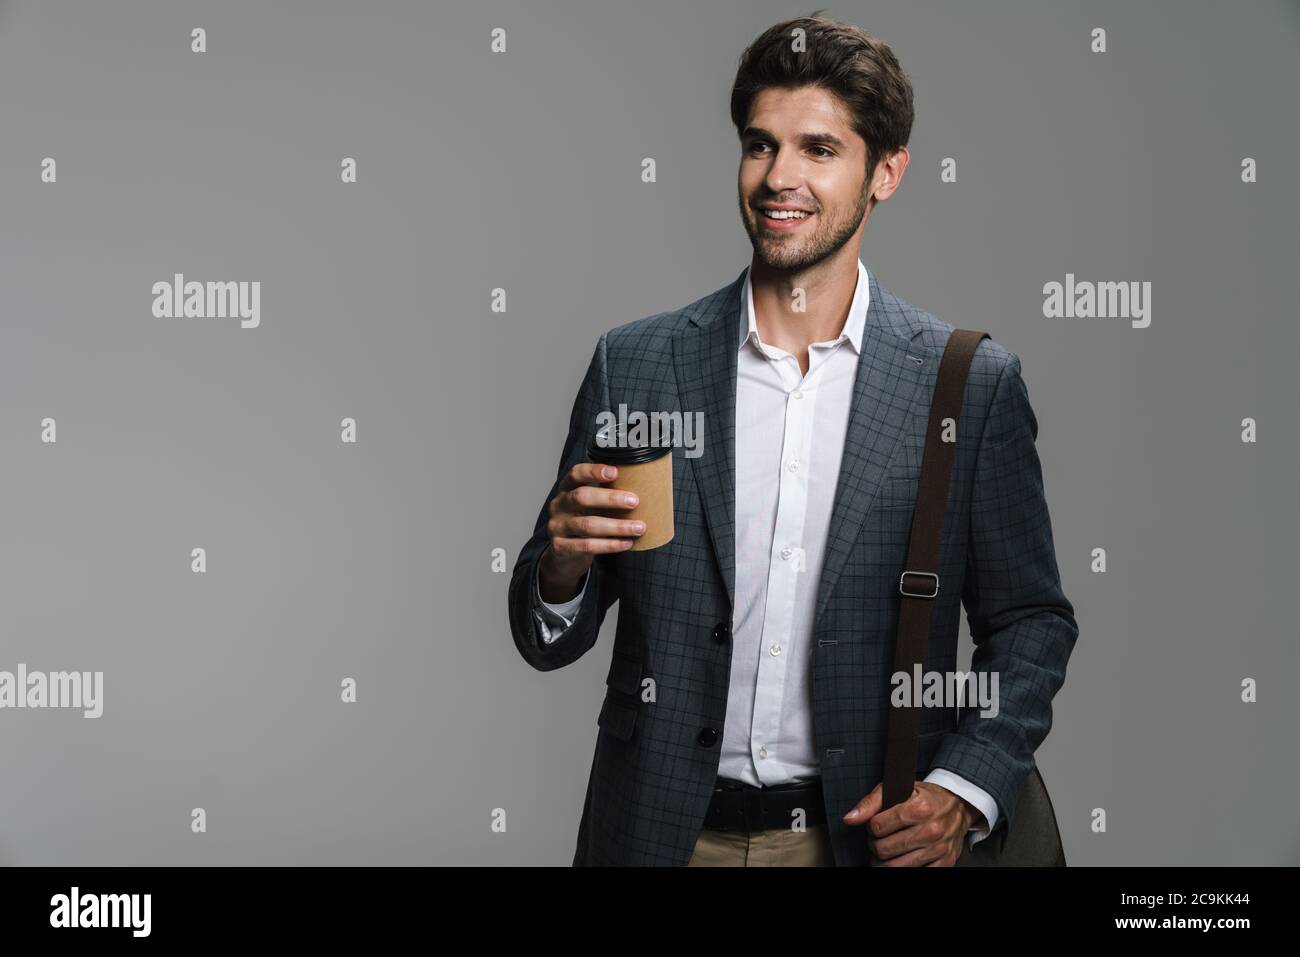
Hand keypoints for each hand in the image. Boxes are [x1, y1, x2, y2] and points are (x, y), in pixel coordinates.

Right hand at [538, 462, 644, 601]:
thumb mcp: (589, 506)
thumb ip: (606, 496)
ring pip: (587, 525)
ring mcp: (558, 527)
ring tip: (639, 527)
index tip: (615, 471)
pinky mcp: (561, 547)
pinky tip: (627, 543)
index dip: (593, 471)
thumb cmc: (584, 522)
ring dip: (617, 526)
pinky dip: (610, 545)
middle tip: (634, 501)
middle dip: (610, 499)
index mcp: (566, 489)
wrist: (563, 555)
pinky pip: (588, 546)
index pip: (575, 474)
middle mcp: (559, 505)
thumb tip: (646, 486)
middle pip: (581, 497)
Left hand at [841, 781, 973, 866]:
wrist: (958, 805)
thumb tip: (850, 819)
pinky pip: (915, 873)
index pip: (877, 826)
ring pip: (896, 866)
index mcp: (919, 808)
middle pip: (884, 849)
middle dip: (874, 845)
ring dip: (884, 861)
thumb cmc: (926, 797)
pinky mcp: (945, 862)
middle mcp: (931, 829)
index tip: (874, 825)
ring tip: (885, 851)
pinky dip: (902, 868)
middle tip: (878, 840)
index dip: (870, 827)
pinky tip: (900, 859)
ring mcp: (939, 848)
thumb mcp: (899, 789)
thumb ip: (871, 802)